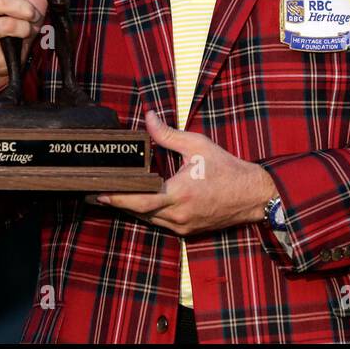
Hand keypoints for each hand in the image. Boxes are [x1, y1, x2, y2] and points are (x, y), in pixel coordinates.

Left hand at [86, 112, 278, 235]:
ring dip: (132, 208)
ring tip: (113, 196)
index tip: (97, 192)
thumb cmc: (227, 169)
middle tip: (97, 192)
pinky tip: (140, 202)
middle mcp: (178, 215)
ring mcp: (183, 226)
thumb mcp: (197, 145)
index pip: (139, 200)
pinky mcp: (188, 230)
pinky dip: (149, 213)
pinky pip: (161, 224)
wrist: (253, 195)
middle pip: (138, 212)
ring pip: (148, 220)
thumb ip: (168, 135)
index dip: (116, 197)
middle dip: (118, 202)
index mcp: (179, 194)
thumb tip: (148, 118)